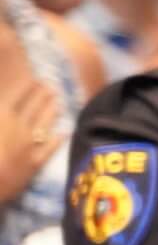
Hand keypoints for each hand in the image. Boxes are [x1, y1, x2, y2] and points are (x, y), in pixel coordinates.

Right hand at [0, 75, 63, 207]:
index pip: (17, 96)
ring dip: (51, 112)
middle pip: (33, 108)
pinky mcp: (34, 164)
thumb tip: (3, 108)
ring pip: (44, 124)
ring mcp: (29, 145)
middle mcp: (18, 127)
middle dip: (43, 96)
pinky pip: (48, 149)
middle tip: (51, 87)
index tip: (35, 80)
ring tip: (58, 103)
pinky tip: (64, 133)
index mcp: (1, 116)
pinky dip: (56, 140)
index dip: (27, 88)